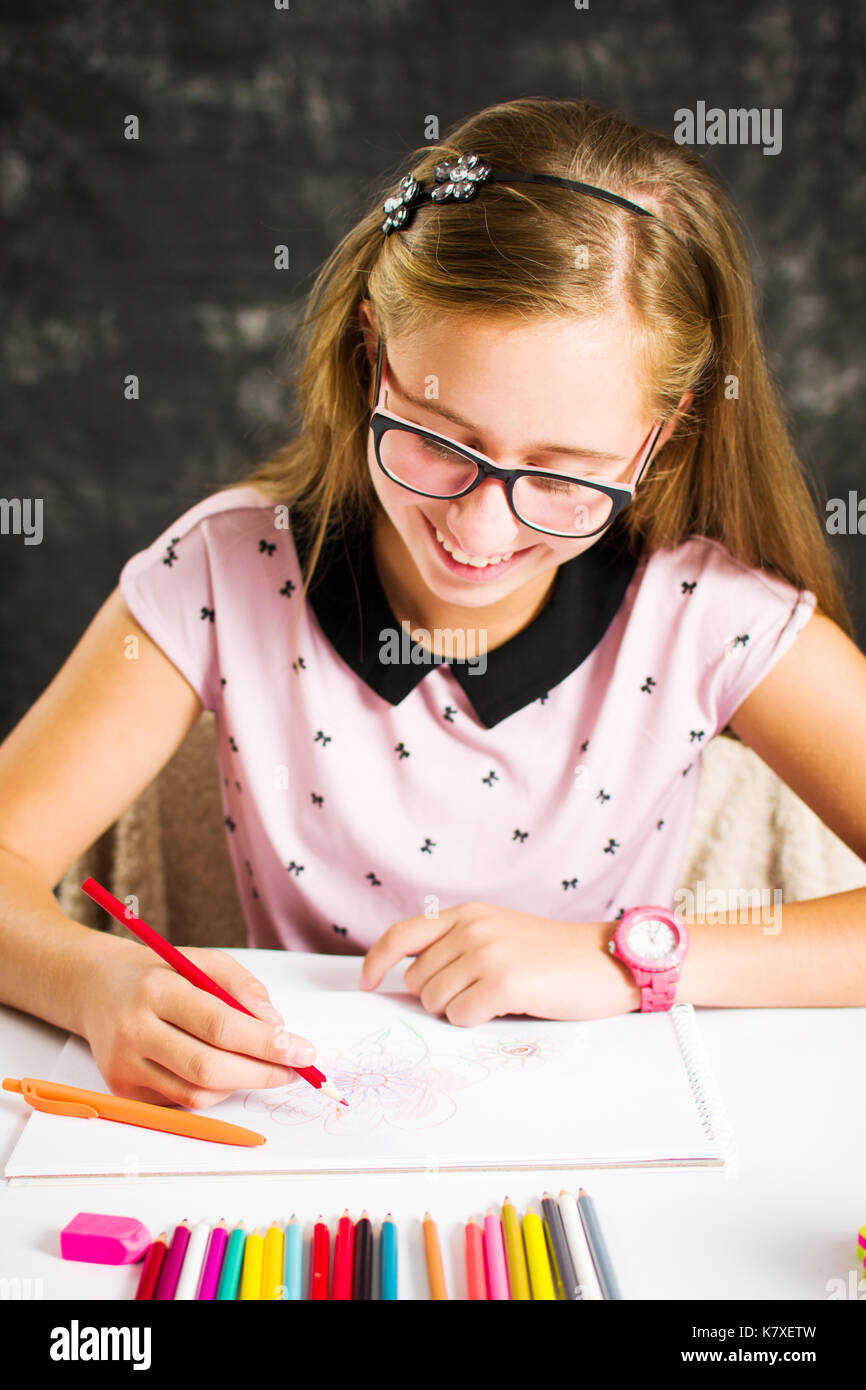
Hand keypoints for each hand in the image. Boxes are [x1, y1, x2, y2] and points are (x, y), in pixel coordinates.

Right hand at [81, 937, 316, 1108]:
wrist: (99, 989)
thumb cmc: (162, 974)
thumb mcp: (205, 962)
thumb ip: (245, 989)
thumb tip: (277, 1027)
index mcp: (157, 990)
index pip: (220, 1025)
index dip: (266, 1043)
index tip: (303, 1051)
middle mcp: (134, 1029)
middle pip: (209, 1067)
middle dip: (261, 1072)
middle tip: (294, 1069)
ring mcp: (124, 1064)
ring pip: (197, 1093)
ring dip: (242, 1084)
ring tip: (264, 1067)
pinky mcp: (122, 1089)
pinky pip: (182, 1101)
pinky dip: (214, 1091)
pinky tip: (223, 1070)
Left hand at [360, 901, 640, 1024]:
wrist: (608, 961)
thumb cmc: (556, 957)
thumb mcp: (501, 934)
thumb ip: (459, 946)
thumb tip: (411, 979)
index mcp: (468, 915)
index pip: (401, 934)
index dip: (376, 961)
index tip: (367, 983)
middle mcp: (471, 929)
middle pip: (415, 981)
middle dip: (437, 998)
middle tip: (478, 996)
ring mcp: (486, 953)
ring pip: (435, 1003)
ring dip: (460, 1011)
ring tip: (498, 1000)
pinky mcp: (503, 981)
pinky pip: (460, 1017)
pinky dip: (477, 1021)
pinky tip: (508, 1007)